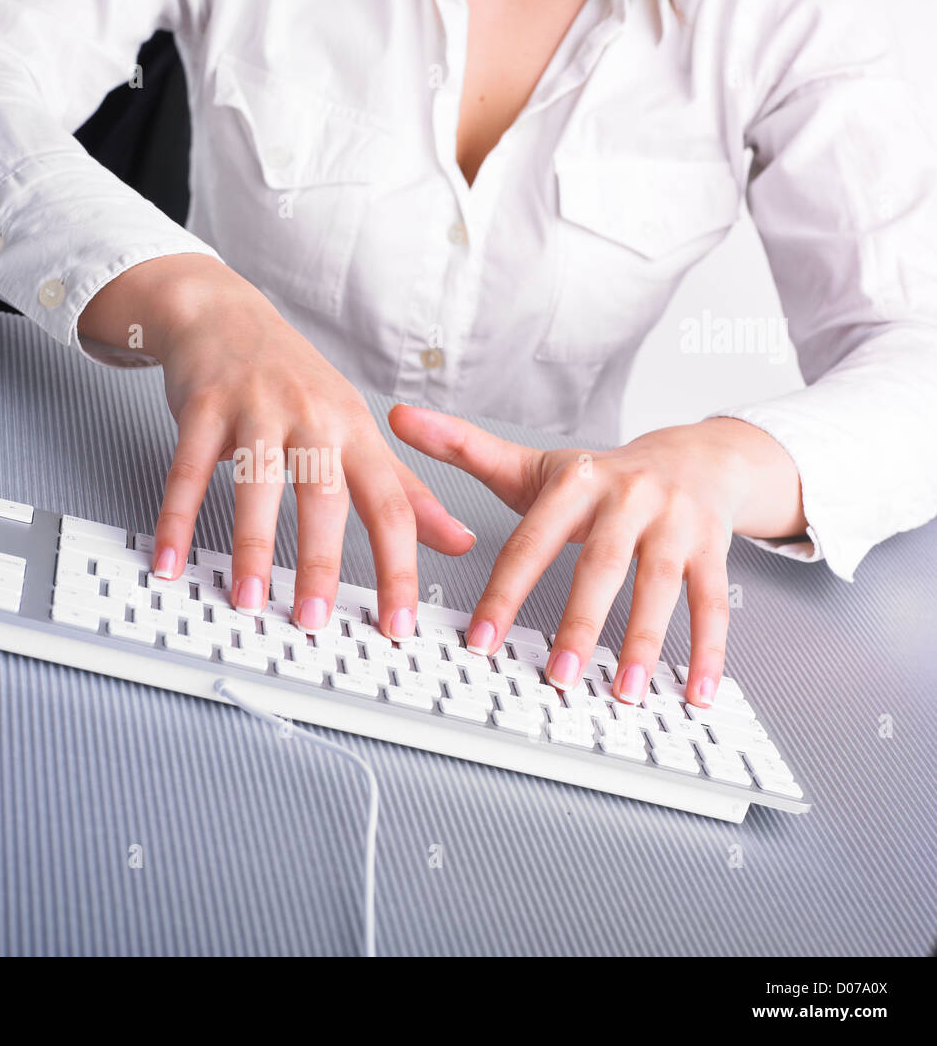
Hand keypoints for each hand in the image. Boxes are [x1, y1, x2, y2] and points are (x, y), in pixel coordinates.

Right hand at [79, 256, 475, 635]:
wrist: (223, 315)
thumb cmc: (294, 381)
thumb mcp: (357, 429)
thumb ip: (404, 489)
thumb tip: (459, 538)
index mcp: (356, 431)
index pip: (391, 507)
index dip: (400, 567)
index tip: (398, 624)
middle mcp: (312, 418)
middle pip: (324, 496)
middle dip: (321, 563)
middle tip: (315, 619)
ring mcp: (255, 409)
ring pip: (256, 484)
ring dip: (251, 547)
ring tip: (248, 600)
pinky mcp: (204, 407)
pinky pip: (186, 470)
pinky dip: (177, 519)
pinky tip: (172, 558)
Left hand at [388, 404, 807, 707]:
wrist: (697, 455)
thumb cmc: (601, 476)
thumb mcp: (533, 462)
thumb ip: (463, 447)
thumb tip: (395, 416)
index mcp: (575, 481)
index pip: (531, 542)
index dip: (504, 594)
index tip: (481, 640)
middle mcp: (629, 496)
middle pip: (600, 565)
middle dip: (578, 624)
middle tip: (556, 676)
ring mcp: (676, 521)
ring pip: (659, 586)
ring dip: (643, 644)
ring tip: (622, 692)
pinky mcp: (714, 546)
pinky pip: (713, 603)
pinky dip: (709, 652)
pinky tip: (695, 692)